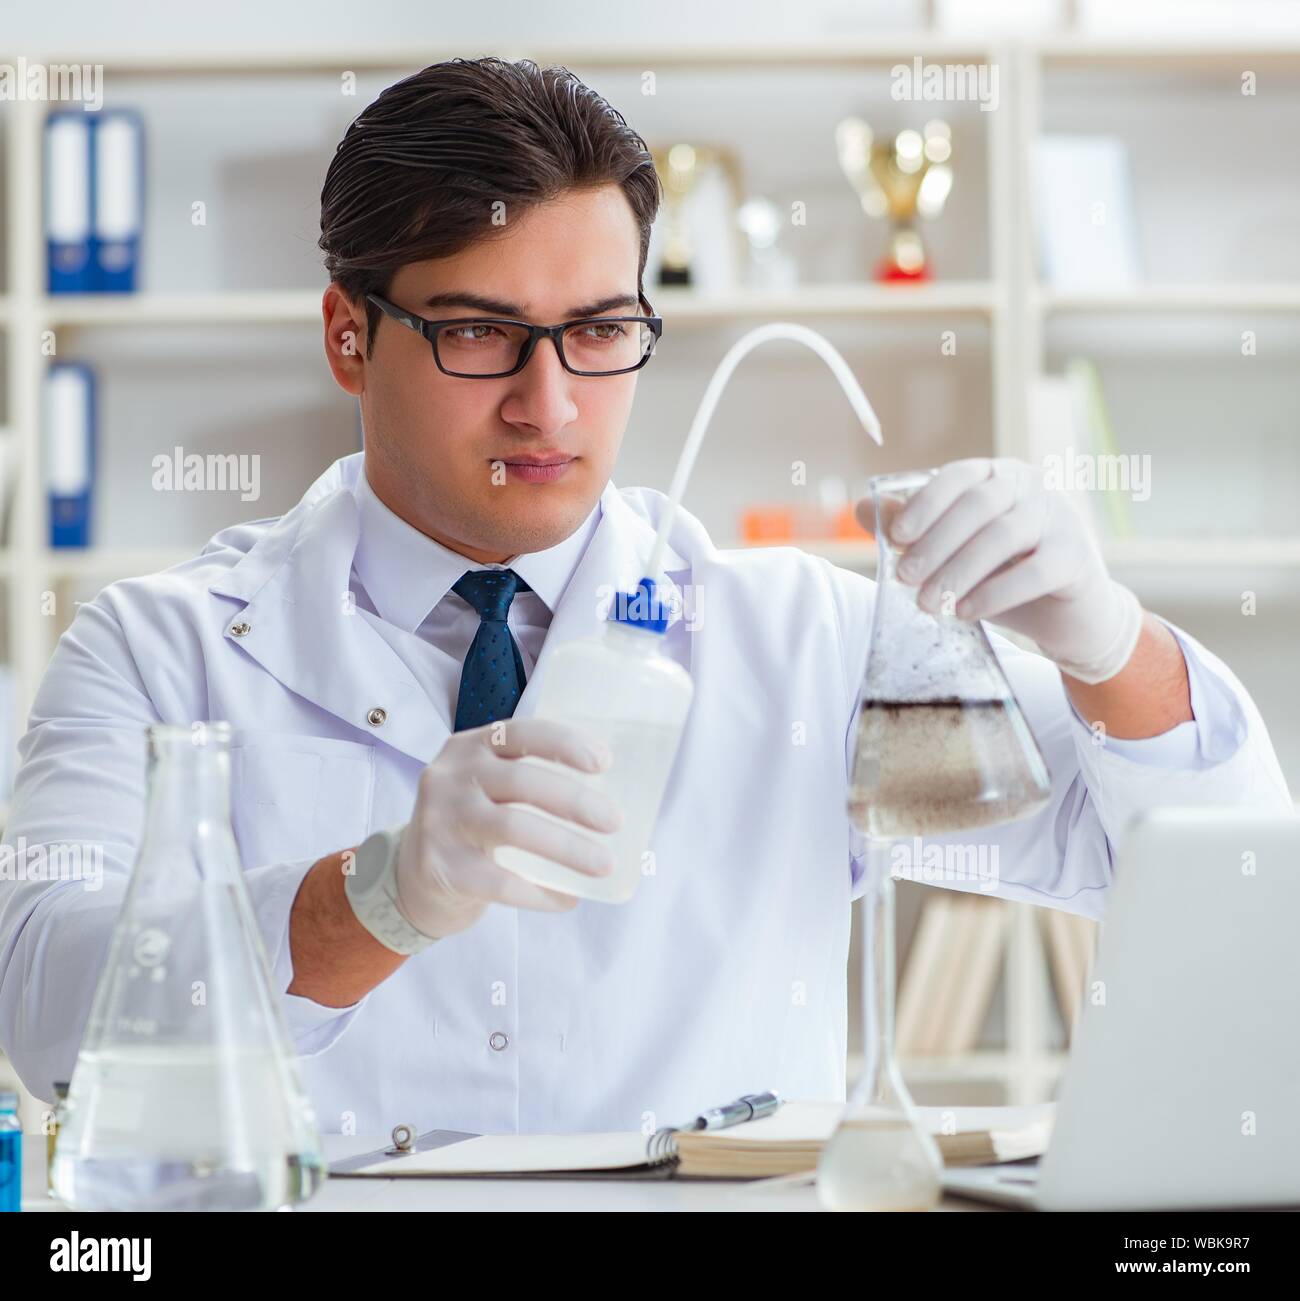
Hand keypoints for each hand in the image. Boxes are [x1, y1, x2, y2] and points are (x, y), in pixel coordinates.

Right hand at [394, 717, 622, 939]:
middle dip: (576, 802)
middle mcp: (450, 777)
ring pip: (513, 827)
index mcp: (470, 747)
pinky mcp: (440, 866)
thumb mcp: (487, 786)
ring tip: (603, 865)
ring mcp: (441, 821)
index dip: (564, 744)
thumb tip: (610, 799)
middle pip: (522, 781)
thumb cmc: (471, 825)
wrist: (411, 878)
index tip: (604, 762)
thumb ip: (530, 779)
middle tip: (614, 822)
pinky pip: (500, 881)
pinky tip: (567, 899)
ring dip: (567, 847)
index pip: (520, 733)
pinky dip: (540, 892)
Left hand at [857, 457, 1142, 683]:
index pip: (958, 476)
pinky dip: (994, 593)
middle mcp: (1032, 487)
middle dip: (935, 544)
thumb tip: (863, 508)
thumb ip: (916, 529)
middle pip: (978, 505)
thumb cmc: (1005, 575)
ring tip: (928, 603)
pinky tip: (966, 612)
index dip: (925, 504)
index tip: (895, 538)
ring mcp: (1059, 518)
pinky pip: (1033, 572)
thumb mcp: (956, 552)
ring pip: (1002, 536)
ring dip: (958, 572)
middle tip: (905, 578)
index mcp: (999, 476)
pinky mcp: (1075, 557)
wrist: (1068, 615)